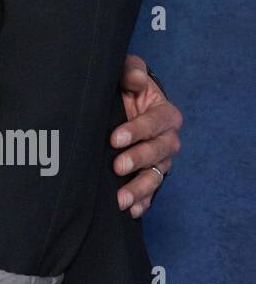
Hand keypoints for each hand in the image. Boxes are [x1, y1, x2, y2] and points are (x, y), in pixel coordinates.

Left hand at [113, 54, 181, 216]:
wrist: (121, 104)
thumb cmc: (126, 87)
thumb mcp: (127, 72)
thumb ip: (131, 71)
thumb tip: (137, 79)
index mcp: (165, 114)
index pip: (156, 122)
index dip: (137, 130)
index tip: (115, 138)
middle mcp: (167, 139)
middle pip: (158, 152)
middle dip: (138, 160)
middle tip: (117, 166)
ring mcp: (159, 160)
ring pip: (155, 176)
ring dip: (139, 189)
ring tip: (121, 199)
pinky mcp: (149, 175)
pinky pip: (150, 193)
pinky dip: (142, 203)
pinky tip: (130, 212)